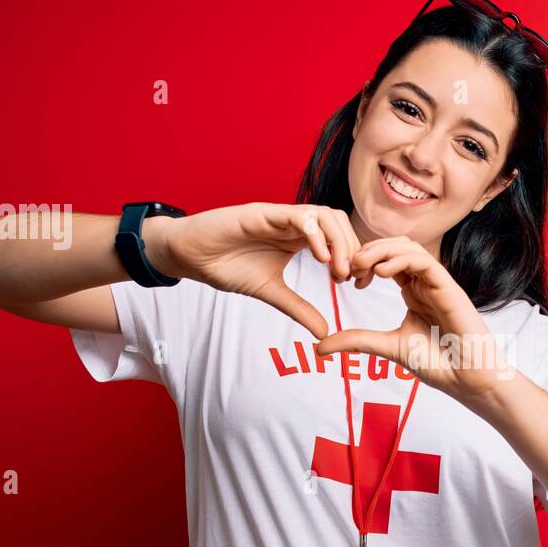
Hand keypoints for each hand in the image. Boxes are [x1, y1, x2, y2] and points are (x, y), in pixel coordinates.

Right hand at [149, 202, 361, 339]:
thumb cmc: (227, 267)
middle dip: (352, 248)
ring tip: (338, 271)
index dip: (354, 256)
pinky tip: (320, 258)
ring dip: (339, 241)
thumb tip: (325, 332)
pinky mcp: (263, 213)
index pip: (339, 237)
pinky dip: (315, 234)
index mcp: (298, 238)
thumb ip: (298, 308)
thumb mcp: (270, 292)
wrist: (191, 256)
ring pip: (323, 214)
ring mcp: (279, 216)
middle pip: (338, 221)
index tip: (357, 284)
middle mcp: (293, 223)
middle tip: (351, 278)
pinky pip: (298, 216)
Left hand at [314, 237, 509, 404]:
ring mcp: (437, 282)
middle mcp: (425, 282)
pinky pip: (424, 261)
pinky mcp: (448, 286)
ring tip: (360, 266)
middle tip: (348, 266)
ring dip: (381, 250)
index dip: (363, 262)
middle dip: (368, 250)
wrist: (466, 377)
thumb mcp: (387, 347)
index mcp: (413, 291)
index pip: (386, 261)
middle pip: (395, 247)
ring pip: (408, 248)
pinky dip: (400, 260)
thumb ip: (357, 341)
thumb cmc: (437, 363)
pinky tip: (381, 272)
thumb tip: (319, 346)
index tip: (345, 278)